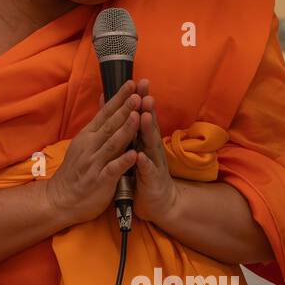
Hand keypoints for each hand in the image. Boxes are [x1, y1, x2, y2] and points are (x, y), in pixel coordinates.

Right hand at [44, 81, 139, 227]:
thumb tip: (104, 97)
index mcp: (88, 136)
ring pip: (112, 144)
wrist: (61, 199)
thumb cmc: (77, 170)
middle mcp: (90, 146)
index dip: (119, 99)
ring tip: (138, 116)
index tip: (131, 83)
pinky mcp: (99, 181)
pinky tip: (134, 155)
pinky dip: (123, 161)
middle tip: (137, 94)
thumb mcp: (83, 142)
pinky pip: (112, 169)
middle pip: (110, 125)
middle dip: (124, 109)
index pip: (105, 113)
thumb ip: (97, 122)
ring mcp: (94, 163)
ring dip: (125, 130)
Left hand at [133, 78, 180, 223]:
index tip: (137, 82)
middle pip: (149, 126)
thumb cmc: (144, 172)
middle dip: (147, 109)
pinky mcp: (152, 180)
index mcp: (145, 140)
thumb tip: (125, 107)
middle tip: (145, 92)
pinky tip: (139, 156)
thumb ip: (132, 129)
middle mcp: (152, 148)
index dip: (140, 100)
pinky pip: (147, 171)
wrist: (159, 202)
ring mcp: (154, 163)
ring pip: (150, 145)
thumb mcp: (136, 147)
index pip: (143, 116)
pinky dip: (144, 163)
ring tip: (145, 116)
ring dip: (148, 131)